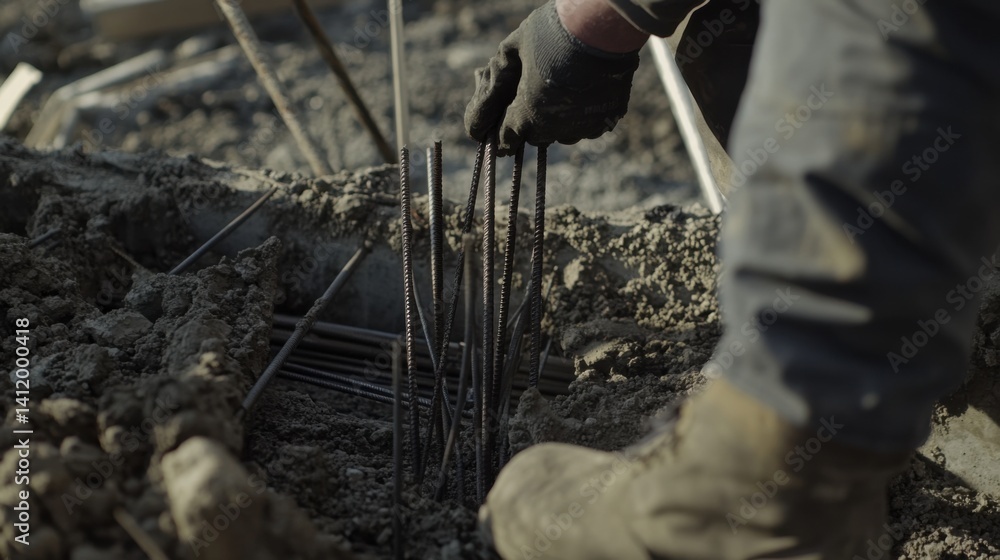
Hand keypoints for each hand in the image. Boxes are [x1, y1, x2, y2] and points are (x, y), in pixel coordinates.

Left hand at [465, 0, 640, 153]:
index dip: (498, 132)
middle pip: (534, 136)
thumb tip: (477, 116)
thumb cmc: (553, 32)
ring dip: (555, 118)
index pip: (505, 140)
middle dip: (528, 118)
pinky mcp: (606, 120)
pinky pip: (586, 125)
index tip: (498, 123)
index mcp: (527, 115)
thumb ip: (494, 85)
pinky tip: (580, 88)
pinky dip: (580, 113)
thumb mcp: (513, 50)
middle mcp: (555, 129)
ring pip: (562, 133)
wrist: (606, 27)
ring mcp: (584, 127)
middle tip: (531, 89)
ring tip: (558, 85)